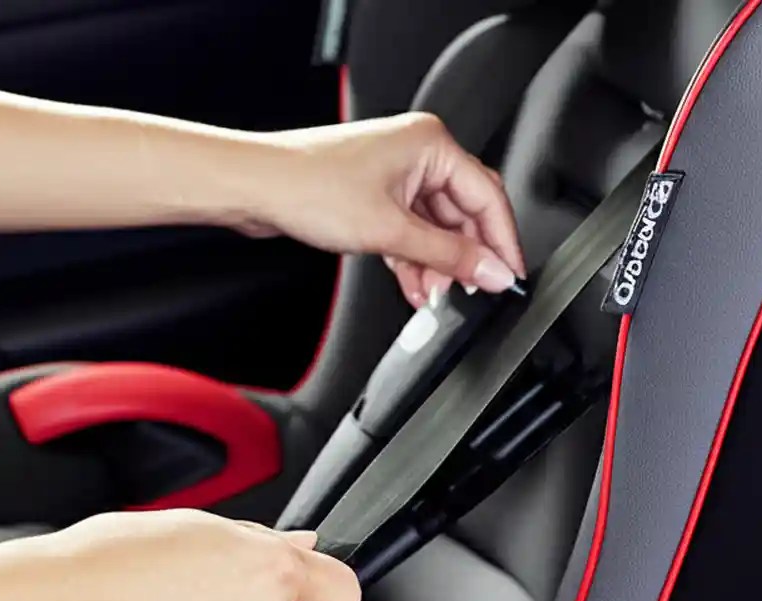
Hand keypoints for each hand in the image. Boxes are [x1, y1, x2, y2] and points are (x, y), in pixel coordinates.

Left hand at [252, 112, 525, 307]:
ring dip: (437, 264)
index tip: (508, 277)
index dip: (501, 242)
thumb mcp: (390, 231)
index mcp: (430, 144)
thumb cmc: (306, 187)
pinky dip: (414, 258)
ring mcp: (394, 173)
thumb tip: (490, 270)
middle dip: (465, 257)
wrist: (253, 187)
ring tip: (437, 297)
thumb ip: (448, 256)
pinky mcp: (373, 194)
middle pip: (462, 212)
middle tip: (473, 292)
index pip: (487, 196)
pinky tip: (416, 287)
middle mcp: (417, 152)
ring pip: (434, 226)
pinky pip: (409, 229)